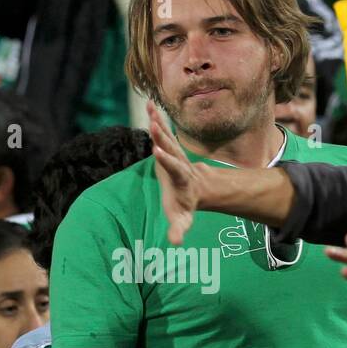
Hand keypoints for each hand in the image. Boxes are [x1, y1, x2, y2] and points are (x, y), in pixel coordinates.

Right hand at [149, 101, 206, 244]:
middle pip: (170, 147)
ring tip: (150, 108)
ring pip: (166, 136)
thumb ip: (179, 229)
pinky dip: (155, 118)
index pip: (174, 167)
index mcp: (181, 177)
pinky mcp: (168, 147)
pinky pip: (161, 131)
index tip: (157, 152)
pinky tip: (149, 105)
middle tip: (153, 125)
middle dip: (162, 137)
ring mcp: (174, 152)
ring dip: (158, 122)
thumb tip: (176, 243)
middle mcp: (179, 161)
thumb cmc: (185, 206)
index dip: (166, 160)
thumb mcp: (182, 219)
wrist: (197, 188)